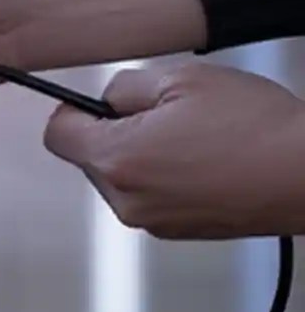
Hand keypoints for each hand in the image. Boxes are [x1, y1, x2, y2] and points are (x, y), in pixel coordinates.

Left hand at [45, 63, 304, 238]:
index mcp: (117, 160)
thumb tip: (103, 99)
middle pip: (87, 158)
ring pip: (119, 177)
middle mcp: (126, 199)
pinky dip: (163, 177)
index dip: (72, 111)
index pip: (56, 135)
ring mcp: (151, 221)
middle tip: (162, 115)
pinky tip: (202, 160)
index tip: (95, 102)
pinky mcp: (177, 232)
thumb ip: (124, 87)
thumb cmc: (255, 126)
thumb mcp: (180, 80)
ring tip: (190, 137)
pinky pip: (148, 196)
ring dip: (140, 155)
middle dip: (112, 132)